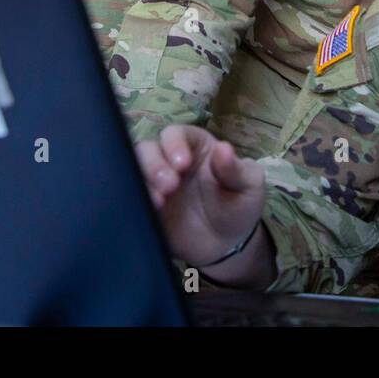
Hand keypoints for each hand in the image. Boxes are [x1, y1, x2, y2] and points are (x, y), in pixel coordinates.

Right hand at [135, 125, 266, 270]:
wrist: (227, 244)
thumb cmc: (239, 204)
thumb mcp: (248, 184)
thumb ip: (235, 169)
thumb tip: (224, 148)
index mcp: (194, 147)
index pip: (175, 134)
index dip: (174, 144)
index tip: (182, 163)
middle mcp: (168, 161)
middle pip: (148, 149)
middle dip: (154, 164)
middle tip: (170, 186)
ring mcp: (154, 185)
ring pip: (133, 171)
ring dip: (143, 182)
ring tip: (160, 201)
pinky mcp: (144, 208)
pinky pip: (130, 199)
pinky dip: (133, 202)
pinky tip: (148, 212)